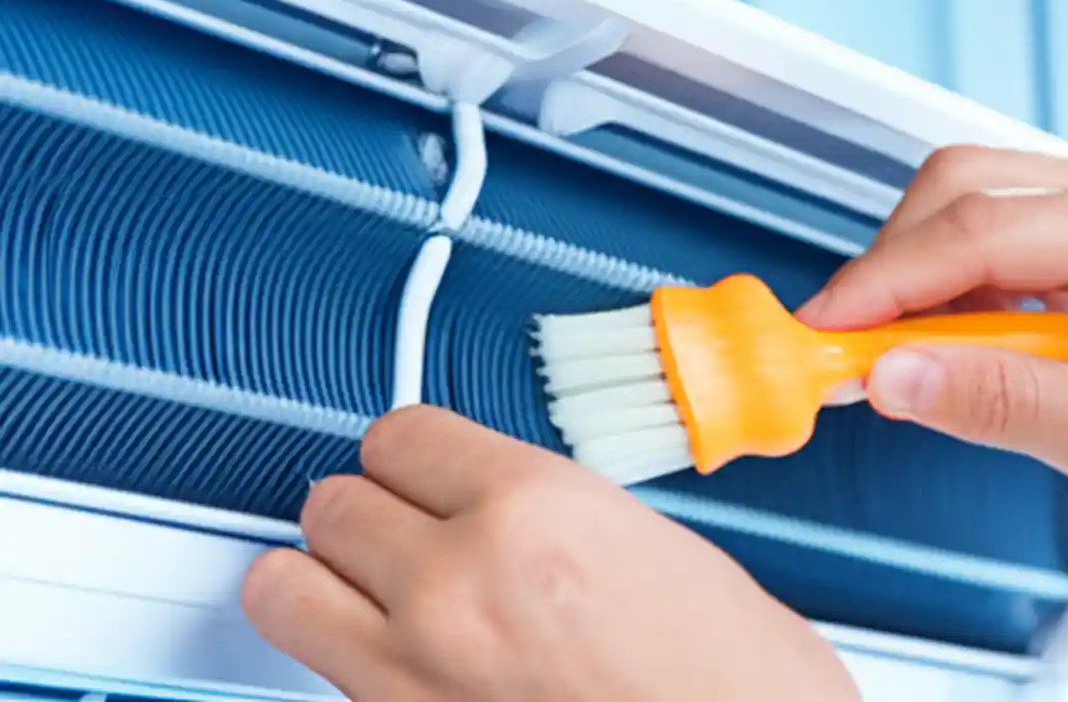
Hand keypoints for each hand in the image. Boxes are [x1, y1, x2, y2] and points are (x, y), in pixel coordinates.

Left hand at [241, 406, 858, 700]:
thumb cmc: (740, 685)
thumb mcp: (659, 550)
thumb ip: (553, 512)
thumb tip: (495, 502)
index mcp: (535, 512)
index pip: (398, 434)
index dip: (413, 451)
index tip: (421, 467)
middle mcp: (458, 588)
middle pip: (332, 502)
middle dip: (367, 509)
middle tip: (404, 528)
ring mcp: (415, 675)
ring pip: (283, 587)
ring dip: (323, 579)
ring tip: (368, 587)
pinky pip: (321, 674)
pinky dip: (344, 658)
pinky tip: (399, 658)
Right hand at [798, 145, 1067, 541]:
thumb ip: (1003, 406)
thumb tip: (891, 379)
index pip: (980, 231)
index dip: (884, 282)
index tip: (825, 333)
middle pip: (963, 187)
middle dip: (892, 268)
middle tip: (855, 350)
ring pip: (969, 199)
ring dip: (921, 277)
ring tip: (921, 358)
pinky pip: (995, 229)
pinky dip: (955, 284)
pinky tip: (965, 341)